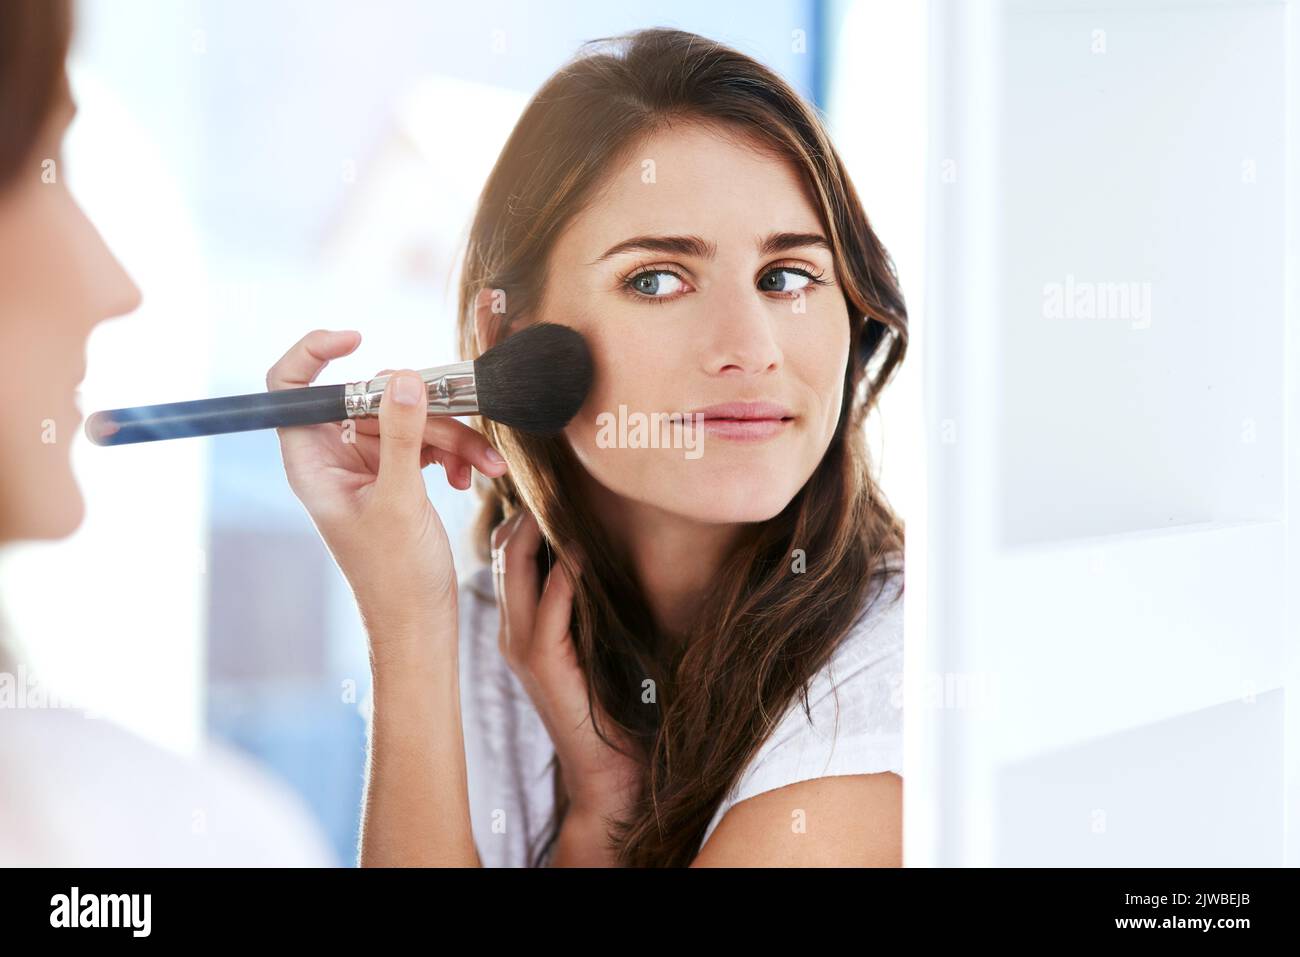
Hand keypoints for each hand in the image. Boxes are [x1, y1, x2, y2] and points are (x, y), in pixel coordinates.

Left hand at [266, 329, 508, 644]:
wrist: (420, 624)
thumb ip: (400, 436)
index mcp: (312, 463)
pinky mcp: (397, 477)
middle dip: (424, 412)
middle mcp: (335, 458)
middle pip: (372, 400)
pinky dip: (453, 453)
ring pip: (408, 419)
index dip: (313, 354)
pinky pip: (425, 442)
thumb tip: (402, 376)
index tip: (356, 338)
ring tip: (483, 467)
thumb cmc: (396, 577)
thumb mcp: (400, 501)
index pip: (291, 388)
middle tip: (462, 421)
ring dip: (452, 437)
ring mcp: (368, 467)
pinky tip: (470, 477)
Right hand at [491, 510, 643, 822]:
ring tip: (559, 503)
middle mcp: (512, 634)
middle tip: (551, 481)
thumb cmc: (608, 701)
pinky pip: (549, 611)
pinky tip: (579, 555)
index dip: (519, 517)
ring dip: (537, 535)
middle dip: (524, 514)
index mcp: (519, 626)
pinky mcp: (546, 666)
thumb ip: (584, 599)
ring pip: (516, 574)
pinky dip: (563, 578)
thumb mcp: (591, 638)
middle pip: (503, 554)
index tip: (548, 485)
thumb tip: (596, 548)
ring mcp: (523, 650)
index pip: (505, 555)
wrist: (609, 767)